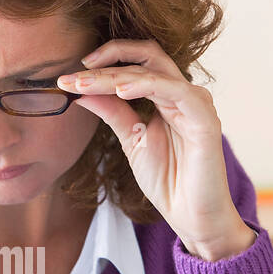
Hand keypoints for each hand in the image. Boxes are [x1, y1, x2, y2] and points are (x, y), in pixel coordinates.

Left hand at [58, 39, 256, 260]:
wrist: (191, 215)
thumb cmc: (168, 180)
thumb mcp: (131, 140)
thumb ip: (112, 112)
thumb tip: (81, 91)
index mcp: (167, 96)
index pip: (136, 64)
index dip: (103, 64)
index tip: (68, 78)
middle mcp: (183, 93)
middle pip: (145, 57)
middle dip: (105, 62)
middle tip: (72, 76)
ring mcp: (195, 103)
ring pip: (153, 71)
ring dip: (115, 76)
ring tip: (85, 83)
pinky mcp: (204, 117)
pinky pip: (175, 90)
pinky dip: (145, 85)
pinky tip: (120, 90)